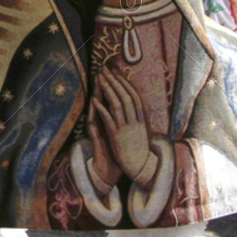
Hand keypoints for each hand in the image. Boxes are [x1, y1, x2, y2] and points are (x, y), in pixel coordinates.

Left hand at [93, 71, 156, 188]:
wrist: (141, 167)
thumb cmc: (140, 149)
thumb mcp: (142, 130)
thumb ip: (137, 117)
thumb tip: (133, 105)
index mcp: (142, 119)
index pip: (134, 96)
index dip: (125, 82)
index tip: (117, 72)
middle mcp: (135, 121)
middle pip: (125, 96)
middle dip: (114, 81)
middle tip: (105, 69)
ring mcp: (126, 128)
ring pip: (117, 104)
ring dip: (108, 89)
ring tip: (99, 78)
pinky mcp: (117, 136)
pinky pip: (109, 119)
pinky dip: (102, 108)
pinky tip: (95, 100)